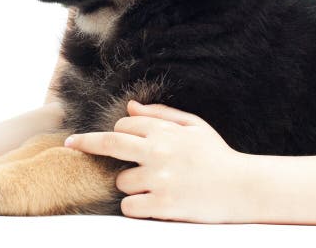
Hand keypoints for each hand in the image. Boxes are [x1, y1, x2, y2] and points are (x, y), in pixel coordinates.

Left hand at [64, 100, 249, 222]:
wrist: (245, 188)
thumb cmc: (217, 155)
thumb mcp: (192, 125)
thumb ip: (159, 115)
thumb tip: (129, 108)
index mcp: (164, 131)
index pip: (123, 127)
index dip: (119, 134)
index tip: (116, 140)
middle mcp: (157, 153)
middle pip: (109, 145)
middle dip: (85, 143)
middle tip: (69, 144)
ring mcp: (159, 180)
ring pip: (121, 181)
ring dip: (127, 184)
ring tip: (151, 186)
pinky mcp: (164, 207)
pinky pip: (130, 207)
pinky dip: (134, 206)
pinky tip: (149, 203)